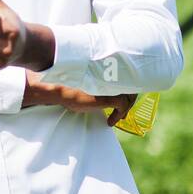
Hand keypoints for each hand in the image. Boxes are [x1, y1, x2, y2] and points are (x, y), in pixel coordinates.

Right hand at [21, 71, 136, 124]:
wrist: (61, 89)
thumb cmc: (71, 87)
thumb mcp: (91, 86)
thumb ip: (102, 87)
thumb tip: (111, 97)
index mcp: (109, 72)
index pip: (127, 80)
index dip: (128, 93)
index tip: (123, 105)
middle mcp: (113, 77)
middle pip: (131, 88)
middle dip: (129, 103)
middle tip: (123, 115)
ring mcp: (112, 86)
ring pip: (128, 98)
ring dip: (124, 110)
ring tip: (116, 118)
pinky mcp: (109, 96)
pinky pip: (122, 106)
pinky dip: (118, 115)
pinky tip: (110, 121)